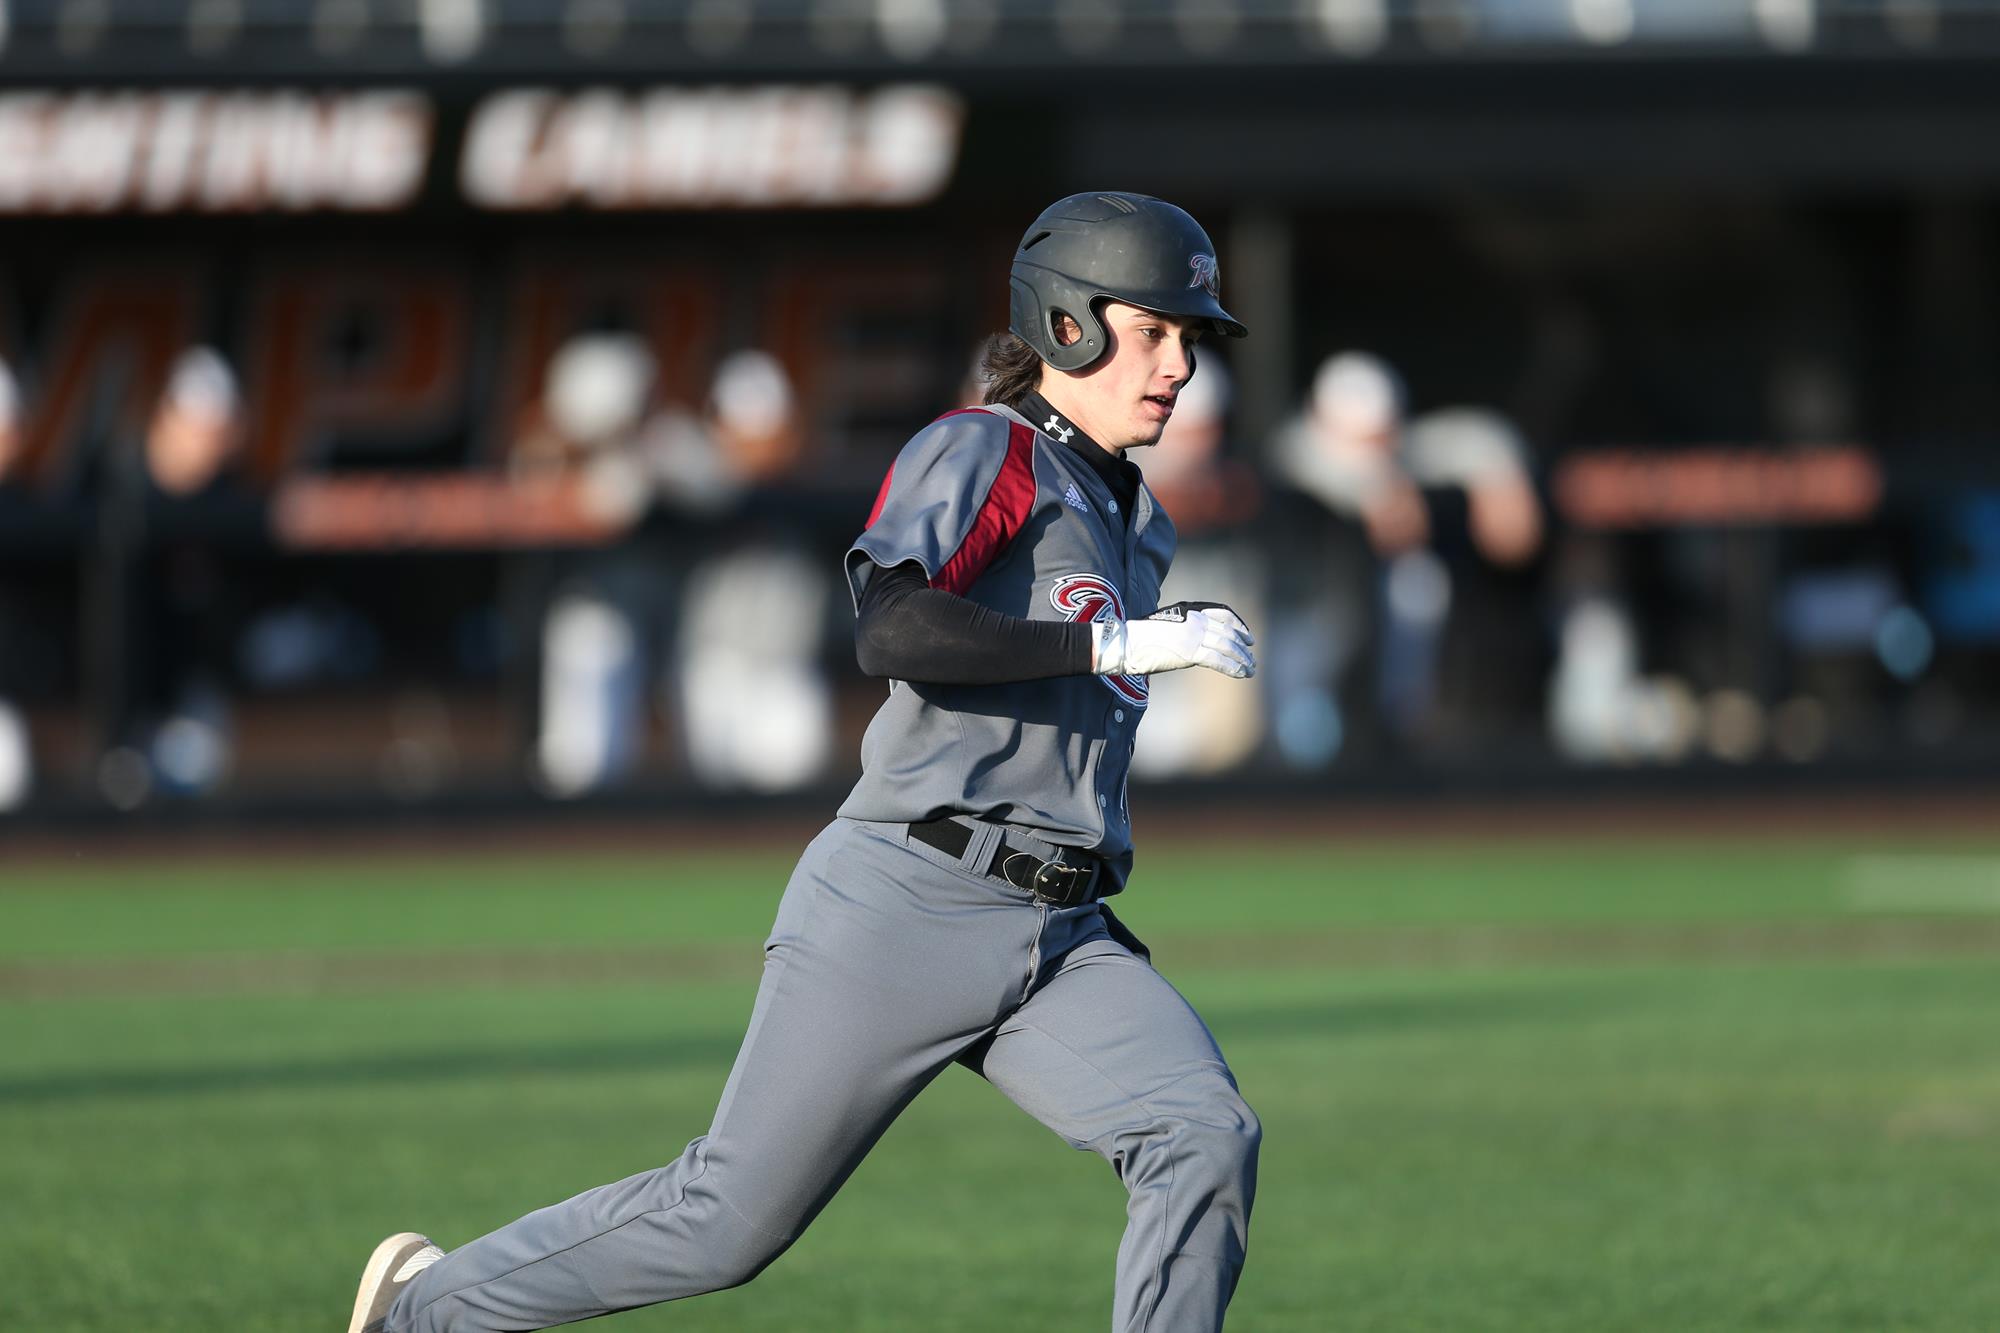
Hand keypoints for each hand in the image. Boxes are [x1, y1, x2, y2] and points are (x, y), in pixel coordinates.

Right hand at [1093, 601, 1255, 678]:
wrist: (1126, 643)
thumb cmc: (1140, 638)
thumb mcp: (1167, 627)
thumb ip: (1184, 631)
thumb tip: (1196, 644)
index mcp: (1189, 612)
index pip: (1223, 614)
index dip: (1238, 625)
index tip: (1247, 637)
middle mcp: (1195, 621)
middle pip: (1228, 632)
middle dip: (1242, 647)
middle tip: (1250, 658)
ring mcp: (1193, 635)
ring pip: (1227, 646)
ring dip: (1242, 659)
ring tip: (1250, 669)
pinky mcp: (1190, 652)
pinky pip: (1219, 660)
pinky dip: (1233, 667)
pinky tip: (1241, 674)